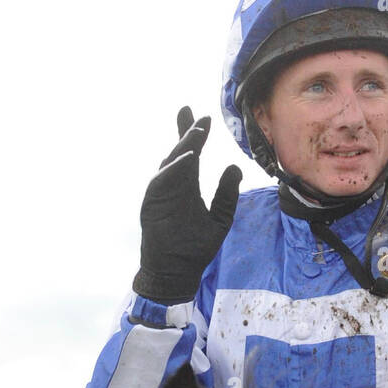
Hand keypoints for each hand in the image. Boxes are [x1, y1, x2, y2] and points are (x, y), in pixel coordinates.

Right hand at [133, 107, 241, 303]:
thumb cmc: (195, 249)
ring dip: (184, 147)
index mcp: (187, 187)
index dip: (196, 136)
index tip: (205, 119)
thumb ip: (227, 195)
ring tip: (198, 132)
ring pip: (171, 163)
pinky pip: (163, 180)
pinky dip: (175, 169)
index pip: (192, 155)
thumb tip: (235, 168)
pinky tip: (190, 158)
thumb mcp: (220, 219)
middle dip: (187, 133)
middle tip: (196, 115)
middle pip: (179, 152)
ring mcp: (161, 193)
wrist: (176, 272)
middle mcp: (173, 186)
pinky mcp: (153, 202)